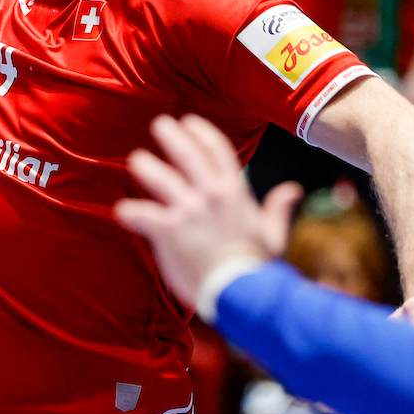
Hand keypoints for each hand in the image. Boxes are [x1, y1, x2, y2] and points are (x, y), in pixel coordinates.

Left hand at [114, 113, 297, 309]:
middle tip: (159, 124)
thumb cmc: (257, 266)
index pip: (217, 150)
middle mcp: (210, 194)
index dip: (201, 133)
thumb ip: (277, 209)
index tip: (189, 122)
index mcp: (234, 192)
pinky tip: (121, 210)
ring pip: (160, 178)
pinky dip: (130, 212)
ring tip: (136, 159)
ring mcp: (188, 210)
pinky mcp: (169, 230)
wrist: (241, 291)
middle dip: (171, 136)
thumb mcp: (273, 234)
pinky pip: (143, 214)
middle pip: (186, 155)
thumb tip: (292, 190)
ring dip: (146, 166)